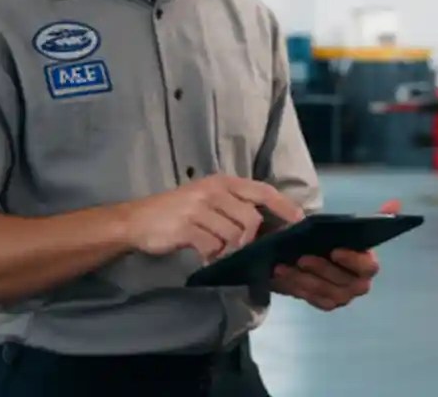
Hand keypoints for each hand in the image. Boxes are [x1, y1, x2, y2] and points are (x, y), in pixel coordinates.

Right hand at [120, 174, 304, 261]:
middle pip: (250, 218)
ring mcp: (198, 208)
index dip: (284, 206)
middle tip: (242, 250)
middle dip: (251, 239)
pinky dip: (212, 255)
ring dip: (229, 249)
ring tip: (217, 251)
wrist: (137, 220)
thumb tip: (265, 227)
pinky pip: (212, 246)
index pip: (262, 191)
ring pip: (232, 235)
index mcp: (222, 182)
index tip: (299, 221)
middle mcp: (213, 191)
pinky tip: (204, 255)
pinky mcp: (186, 227)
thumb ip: (234, 208)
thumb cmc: (177, 212)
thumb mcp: (208, 201)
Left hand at [270, 199, 399, 310]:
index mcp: (368, 265)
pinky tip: (281, 275)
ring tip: (283, 265)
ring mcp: (341, 296)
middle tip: (300, 256)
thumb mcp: (351, 226)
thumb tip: (395, 203)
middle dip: (320, 269)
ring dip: (303, 279)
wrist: (320, 253)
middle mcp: (358, 284)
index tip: (334, 250)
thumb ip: (375, 217)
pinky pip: (310, 299)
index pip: (367, 267)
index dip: (352, 260)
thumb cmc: (337, 239)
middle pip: (342, 282)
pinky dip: (295, 287)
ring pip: (323, 292)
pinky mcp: (324, 302)